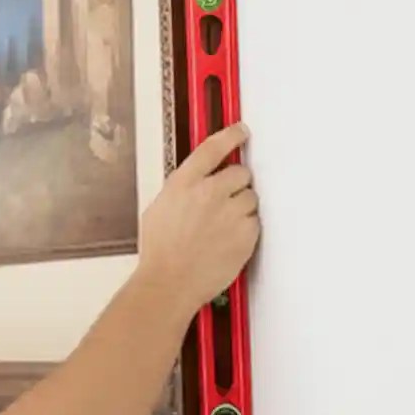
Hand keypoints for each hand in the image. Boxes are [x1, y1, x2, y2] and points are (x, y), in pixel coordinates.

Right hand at [137, 122, 259, 312]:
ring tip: (221, 228)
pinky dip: (245, 230)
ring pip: (250, 198)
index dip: (230, 136)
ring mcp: (230, 213)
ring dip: (241, 208)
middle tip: (224, 202)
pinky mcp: (246, 234)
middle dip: (235, 184)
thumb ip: (182, 189)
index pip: (212, 148)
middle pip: (240, 172)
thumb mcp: (159, 208)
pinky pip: (254, 222)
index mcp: (184, 183)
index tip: (241, 131)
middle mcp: (209, 193)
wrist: (169, 282)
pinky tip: (226, 241)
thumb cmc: (160, 251)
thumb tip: (197, 182)